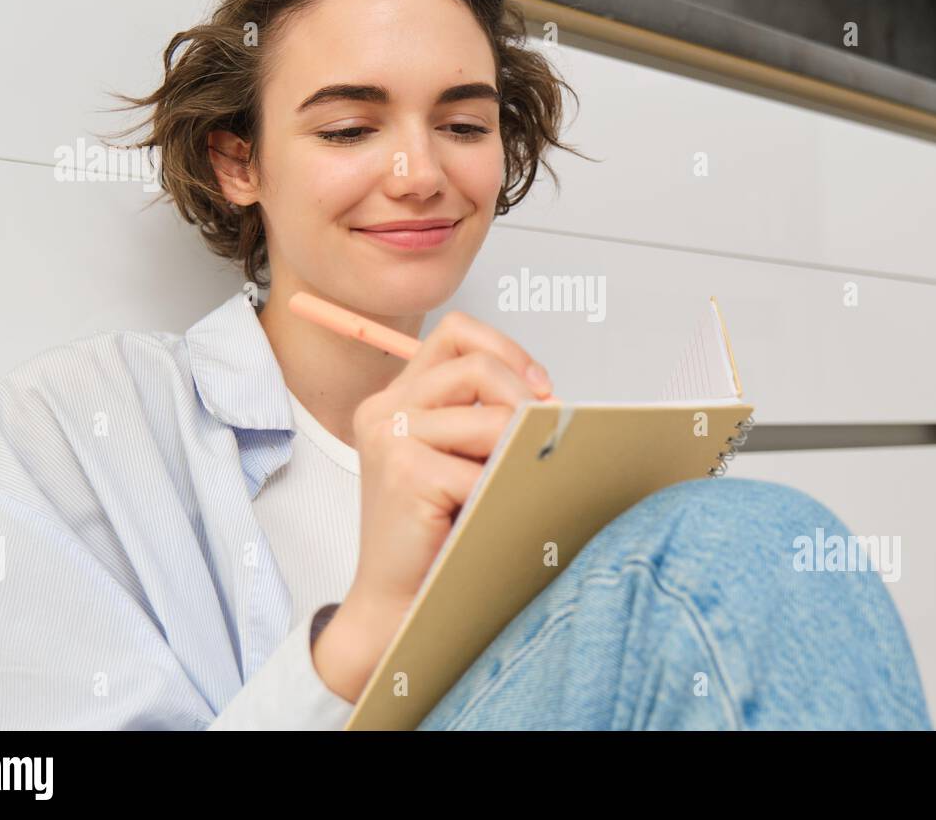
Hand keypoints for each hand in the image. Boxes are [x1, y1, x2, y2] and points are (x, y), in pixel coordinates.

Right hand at [312, 310, 551, 702]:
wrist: (398, 602)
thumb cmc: (436, 534)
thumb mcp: (459, 459)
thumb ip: (485, 418)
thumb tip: (551, 397)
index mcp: (396, 399)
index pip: (456, 332)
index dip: (505, 350)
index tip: (538, 387)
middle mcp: (385, 410)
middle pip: (476, 363)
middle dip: (523, 396)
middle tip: (545, 432)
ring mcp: (391, 438)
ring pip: (489, 417)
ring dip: (517, 451)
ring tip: (514, 482)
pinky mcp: (405, 472)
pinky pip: (485, 468)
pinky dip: (503, 492)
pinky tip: (493, 513)